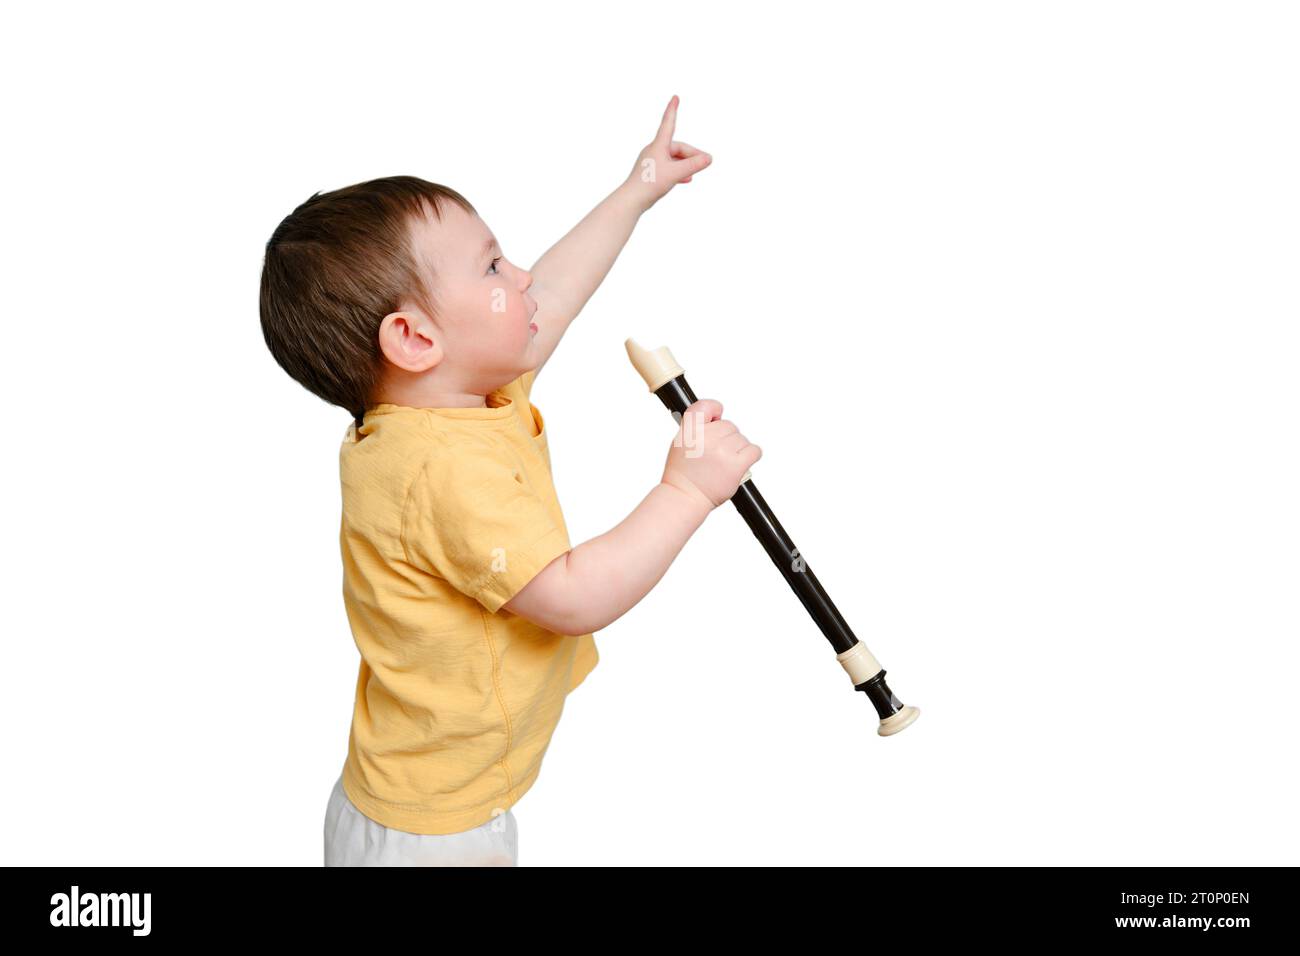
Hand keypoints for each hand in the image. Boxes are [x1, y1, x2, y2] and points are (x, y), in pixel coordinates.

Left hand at [623, 95, 712, 212]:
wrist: (631, 200)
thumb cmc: (650, 183)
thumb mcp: (676, 173)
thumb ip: (693, 165)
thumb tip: (709, 158)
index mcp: (658, 145)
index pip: (668, 123)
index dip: (672, 110)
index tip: (675, 97)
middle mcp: (654, 150)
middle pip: (677, 147)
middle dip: (691, 154)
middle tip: (705, 162)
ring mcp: (652, 162)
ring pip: (673, 159)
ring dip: (686, 164)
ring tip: (696, 172)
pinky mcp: (651, 173)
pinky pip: (668, 168)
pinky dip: (678, 171)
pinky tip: (687, 179)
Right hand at [660, 399, 761, 509]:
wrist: (685, 497)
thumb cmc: (683, 473)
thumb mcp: (680, 443)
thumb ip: (696, 427)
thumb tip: (718, 417)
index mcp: (689, 431)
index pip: (706, 406)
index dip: (715, 409)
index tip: (716, 418)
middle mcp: (706, 438)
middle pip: (729, 425)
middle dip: (726, 438)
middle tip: (716, 454)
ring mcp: (722, 451)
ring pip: (741, 439)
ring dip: (737, 449)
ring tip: (724, 463)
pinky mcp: (736, 465)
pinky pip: (754, 450)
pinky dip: (750, 455)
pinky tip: (740, 461)